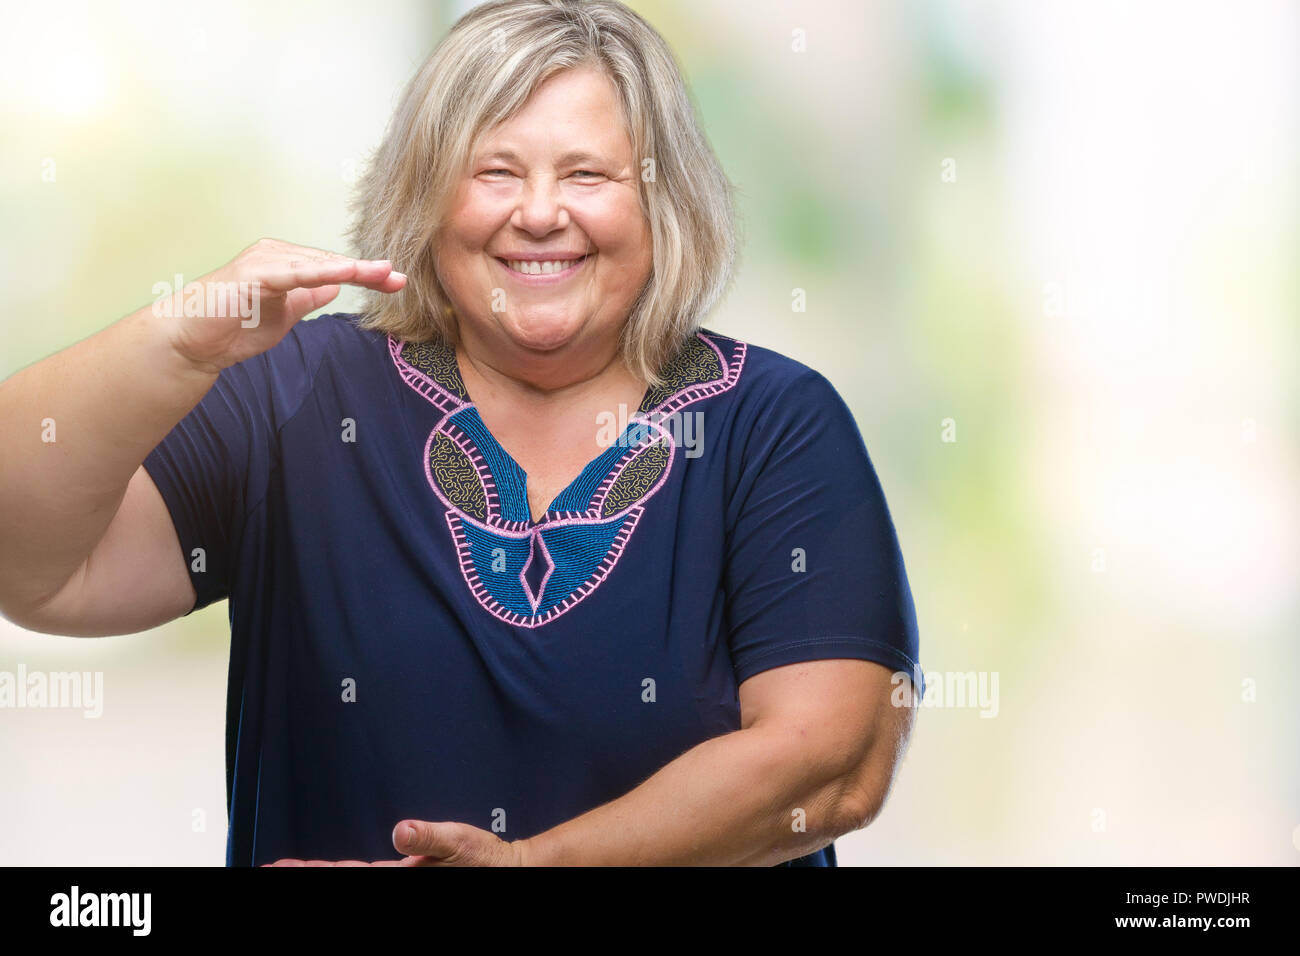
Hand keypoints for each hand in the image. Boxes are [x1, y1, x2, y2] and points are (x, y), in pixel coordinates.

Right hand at [158, 237, 405, 373]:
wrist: (193, 342)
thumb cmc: (233, 326)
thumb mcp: (284, 314)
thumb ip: (307, 298)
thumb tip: (334, 288)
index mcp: (284, 263)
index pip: (332, 268)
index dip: (365, 275)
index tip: (395, 282)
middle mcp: (275, 255)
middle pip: (330, 262)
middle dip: (366, 271)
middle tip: (398, 278)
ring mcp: (264, 262)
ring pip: (317, 264)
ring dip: (352, 269)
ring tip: (382, 273)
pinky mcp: (253, 276)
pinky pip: (294, 273)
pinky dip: (321, 272)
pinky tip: (346, 272)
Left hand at [262, 820, 528, 866]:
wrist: (508, 870)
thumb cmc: (487, 860)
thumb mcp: (462, 843)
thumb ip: (431, 838)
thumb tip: (401, 831)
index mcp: (400, 881)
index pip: (347, 878)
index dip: (311, 874)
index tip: (276, 869)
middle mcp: (395, 886)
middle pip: (341, 883)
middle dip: (304, 877)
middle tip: (268, 870)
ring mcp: (398, 884)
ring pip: (348, 882)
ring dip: (317, 875)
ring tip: (285, 870)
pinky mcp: (404, 878)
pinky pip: (362, 878)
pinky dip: (340, 872)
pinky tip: (328, 869)